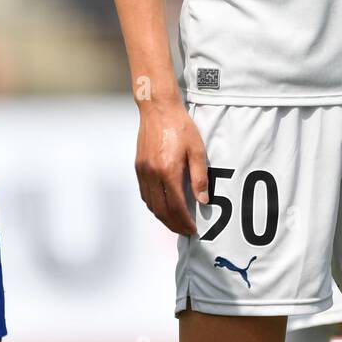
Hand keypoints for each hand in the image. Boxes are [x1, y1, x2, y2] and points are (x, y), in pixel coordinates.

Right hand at [134, 97, 208, 234]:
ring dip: (163, 217)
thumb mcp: (197, 150)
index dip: (185, 221)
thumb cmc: (180, 127)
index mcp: (168, 171)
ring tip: (175, 223)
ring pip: (151, 204)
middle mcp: (152, 174)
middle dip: (174, 224)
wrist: (158, 109)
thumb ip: (200, 177)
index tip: (193, 230)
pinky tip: (163, 206)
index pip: (177, 206)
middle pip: (161, 210)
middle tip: (185, 232)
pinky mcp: (139, 167)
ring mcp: (143, 171)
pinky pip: (145, 194)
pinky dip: (154, 205)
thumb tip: (203, 201)